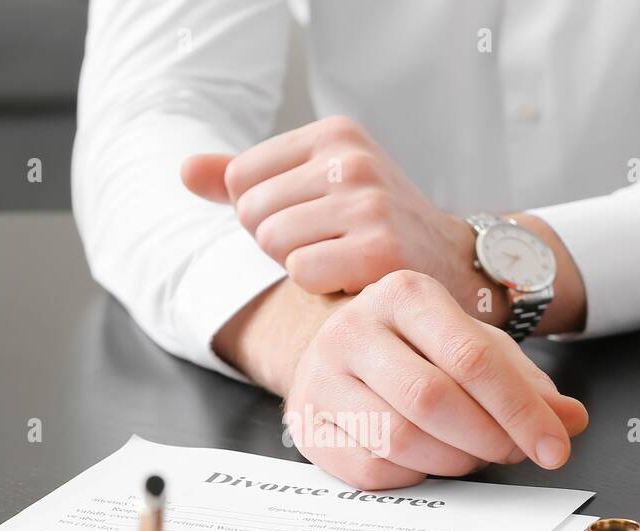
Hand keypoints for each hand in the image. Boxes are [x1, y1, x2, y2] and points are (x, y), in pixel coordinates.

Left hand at [183, 117, 480, 304]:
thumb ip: (246, 178)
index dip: (263, 212)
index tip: (311, 221)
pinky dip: (321, 288)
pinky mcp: (379, 249)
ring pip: (274, 244)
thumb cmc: (376, 228)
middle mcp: (352, 159)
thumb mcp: (315, 186)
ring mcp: (368, 202)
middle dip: (278, 242)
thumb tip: (184, 171)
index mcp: (334, 134)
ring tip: (342, 261)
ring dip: (300, 266)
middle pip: (251, 213)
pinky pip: (301, 273)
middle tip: (328, 247)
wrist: (455, 266)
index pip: (240, 178)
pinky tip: (355, 280)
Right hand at [285, 270, 587, 488]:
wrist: (338, 353)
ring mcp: (321, 378)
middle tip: (513, 453)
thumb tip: (570, 420)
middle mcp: (352, 328)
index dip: (521, 410)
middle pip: (431, 399)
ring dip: (453, 461)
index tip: (555, 447)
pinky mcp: (307, 426)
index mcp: (403, 294)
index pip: (471, 357)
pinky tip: (428, 459)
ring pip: (400, 439)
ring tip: (473, 454)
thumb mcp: (475, 347)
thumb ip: (524, 383)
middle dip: (487, 438)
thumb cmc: (416, 349)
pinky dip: (414, 475)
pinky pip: (372, 469)